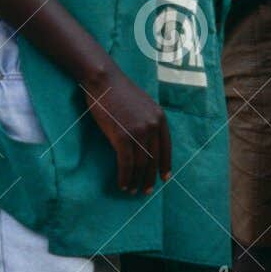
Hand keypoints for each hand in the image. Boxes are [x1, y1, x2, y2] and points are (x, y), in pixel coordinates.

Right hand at [82, 67, 170, 194]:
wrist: (103, 80)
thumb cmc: (118, 91)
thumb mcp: (143, 104)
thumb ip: (148, 121)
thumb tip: (148, 141)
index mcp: (159, 118)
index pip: (167, 148)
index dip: (165, 165)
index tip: (165, 179)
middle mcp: (152, 126)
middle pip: (154, 159)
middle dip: (151, 178)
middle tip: (147, 191)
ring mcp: (138, 132)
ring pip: (141, 164)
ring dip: (137, 181)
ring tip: (132, 191)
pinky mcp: (122, 137)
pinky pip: (126, 164)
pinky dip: (125, 177)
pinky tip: (123, 184)